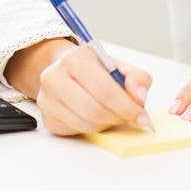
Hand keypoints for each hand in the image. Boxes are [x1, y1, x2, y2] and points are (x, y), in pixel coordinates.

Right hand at [36, 42, 152, 136]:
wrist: (67, 70)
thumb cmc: (95, 69)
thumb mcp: (119, 65)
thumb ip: (137, 77)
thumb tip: (139, 98)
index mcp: (75, 58)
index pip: (104, 89)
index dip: (126, 106)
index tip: (142, 116)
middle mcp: (55, 77)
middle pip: (94, 110)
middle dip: (118, 118)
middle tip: (130, 118)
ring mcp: (47, 99)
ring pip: (86, 124)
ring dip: (107, 124)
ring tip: (113, 114)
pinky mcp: (48, 118)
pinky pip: (77, 131)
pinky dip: (93, 129)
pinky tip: (97, 117)